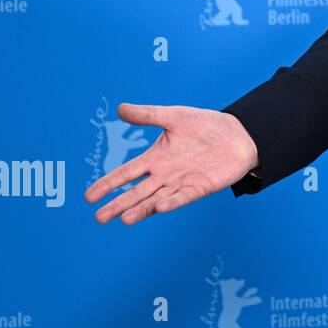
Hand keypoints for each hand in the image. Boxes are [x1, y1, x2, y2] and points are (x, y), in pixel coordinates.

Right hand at [84, 103, 258, 224]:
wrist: (238, 133)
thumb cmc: (206, 125)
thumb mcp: (174, 116)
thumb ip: (148, 115)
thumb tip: (119, 108)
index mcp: (156, 158)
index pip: (126, 173)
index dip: (108, 184)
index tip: (89, 197)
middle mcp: (165, 174)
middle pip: (137, 192)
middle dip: (119, 204)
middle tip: (100, 217)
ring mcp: (182, 182)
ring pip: (157, 199)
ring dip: (142, 208)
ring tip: (125, 218)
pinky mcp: (201, 187)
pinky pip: (184, 196)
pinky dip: (173, 202)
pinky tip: (161, 207)